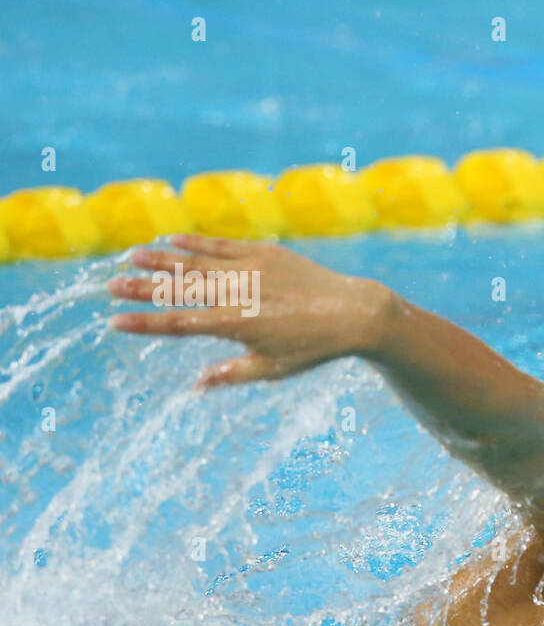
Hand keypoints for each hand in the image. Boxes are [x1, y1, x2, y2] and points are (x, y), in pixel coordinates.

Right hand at [107, 234, 395, 388]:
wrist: (352, 313)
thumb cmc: (313, 348)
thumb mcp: (273, 369)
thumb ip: (232, 374)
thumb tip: (197, 386)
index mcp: (235, 325)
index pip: (178, 324)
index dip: (144, 324)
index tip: (115, 322)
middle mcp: (238, 293)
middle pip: (179, 289)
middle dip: (142, 288)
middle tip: (110, 285)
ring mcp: (250, 269)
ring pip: (196, 261)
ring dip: (162, 258)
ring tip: (132, 256)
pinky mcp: (265, 252)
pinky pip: (223, 244)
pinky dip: (197, 241)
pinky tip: (173, 238)